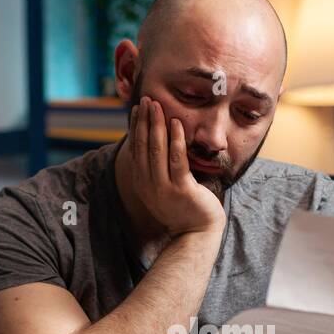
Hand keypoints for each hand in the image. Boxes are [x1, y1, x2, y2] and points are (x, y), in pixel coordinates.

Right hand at [128, 96, 226, 237]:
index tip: (138, 109)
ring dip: (157, 125)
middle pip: (144, 146)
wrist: (197, 233)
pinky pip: (177, 161)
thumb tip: (152, 143)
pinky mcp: (182, 190)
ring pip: (157, 151)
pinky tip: (177, 124)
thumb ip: (154, 169)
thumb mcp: (161, 188)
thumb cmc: (182, 208)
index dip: (136, 127)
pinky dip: (176, 140)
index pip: (136, 149)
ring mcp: (164, 188)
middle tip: (147, 100)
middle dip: (145, 121)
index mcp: (142, 183)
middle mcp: (149, 185)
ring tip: (159, 106)